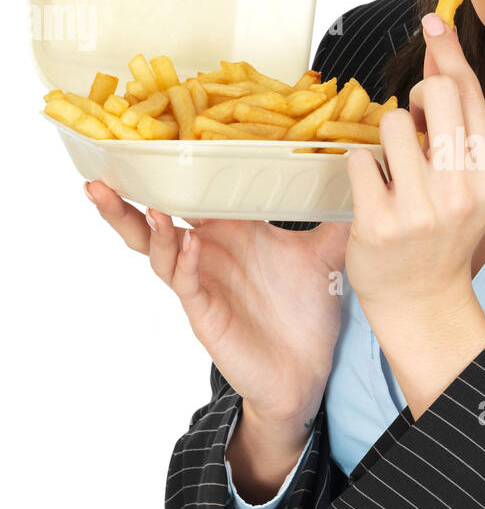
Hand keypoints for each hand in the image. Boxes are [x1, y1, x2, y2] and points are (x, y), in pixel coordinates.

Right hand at [85, 180, 350, 421]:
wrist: (307, 372)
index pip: (192, 191)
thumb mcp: (325, 256)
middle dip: (126, 200)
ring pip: (157, 251)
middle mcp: (208, 252)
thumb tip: (361, 175)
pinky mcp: (206, 313)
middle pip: (154, 220)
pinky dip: (183, 261)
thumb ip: (336, 218)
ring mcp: (202, 282)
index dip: (169, 168)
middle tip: (99, 175)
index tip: (148, 137)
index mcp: (230, 230)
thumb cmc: (306, 312)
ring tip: (147, 205)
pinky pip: (186, 283)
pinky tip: (186, 242)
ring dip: (147, 228)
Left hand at [343, 13, 484, 401]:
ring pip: (390, 123)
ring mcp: (422, 208)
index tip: (431, 23)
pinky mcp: (381, 224)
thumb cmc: (446, 226)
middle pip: (431, 94)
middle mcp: (465, 187)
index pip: (466, 92)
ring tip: (396, 170)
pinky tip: (377, 196)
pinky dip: (362, 171)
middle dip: (415, 100)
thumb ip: (460, 116)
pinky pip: (359, 160)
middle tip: (414, 131)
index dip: (446, 53)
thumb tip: (439, 44)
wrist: (424, 297)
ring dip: (386, 139)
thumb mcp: (470, 174)